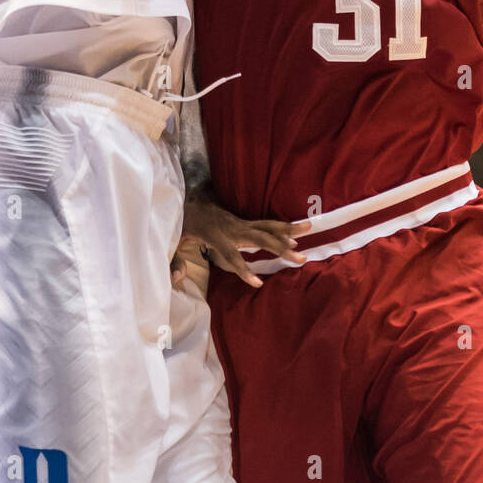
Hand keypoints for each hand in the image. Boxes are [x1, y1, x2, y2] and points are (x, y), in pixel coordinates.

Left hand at [182, 183, 309, 287]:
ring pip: (267, 226)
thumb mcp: (173, 241)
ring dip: (288, 229)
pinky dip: (283, 226)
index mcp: (213, 235)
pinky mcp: (243, 220)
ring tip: (309, 229)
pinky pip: (266, 223)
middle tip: (300, 257)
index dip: (243, 269)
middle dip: (280, 247)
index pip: (231, 256)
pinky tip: (298, 229)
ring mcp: (238, 222)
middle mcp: (231, 228)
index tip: (258, 283)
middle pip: (259, 238)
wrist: (184, 198)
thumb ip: (173, 261)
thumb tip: (177, 278)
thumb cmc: (179, 223)